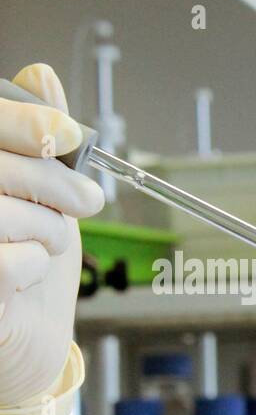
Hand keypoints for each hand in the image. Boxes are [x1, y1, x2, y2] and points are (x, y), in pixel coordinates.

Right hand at [0, 64, 102, 405]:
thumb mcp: (40, 193)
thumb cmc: (27, 261)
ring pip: (0, 211)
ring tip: (51, 243)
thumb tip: (41, 75)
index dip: (25, 122)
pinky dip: (31, 268)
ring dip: (47, 228)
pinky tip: (25, 276)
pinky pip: (3, 263)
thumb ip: (34, 137)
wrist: (27, 338)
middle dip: (56, 182)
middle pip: (1, 168)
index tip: (68, 135)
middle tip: (88, 202)